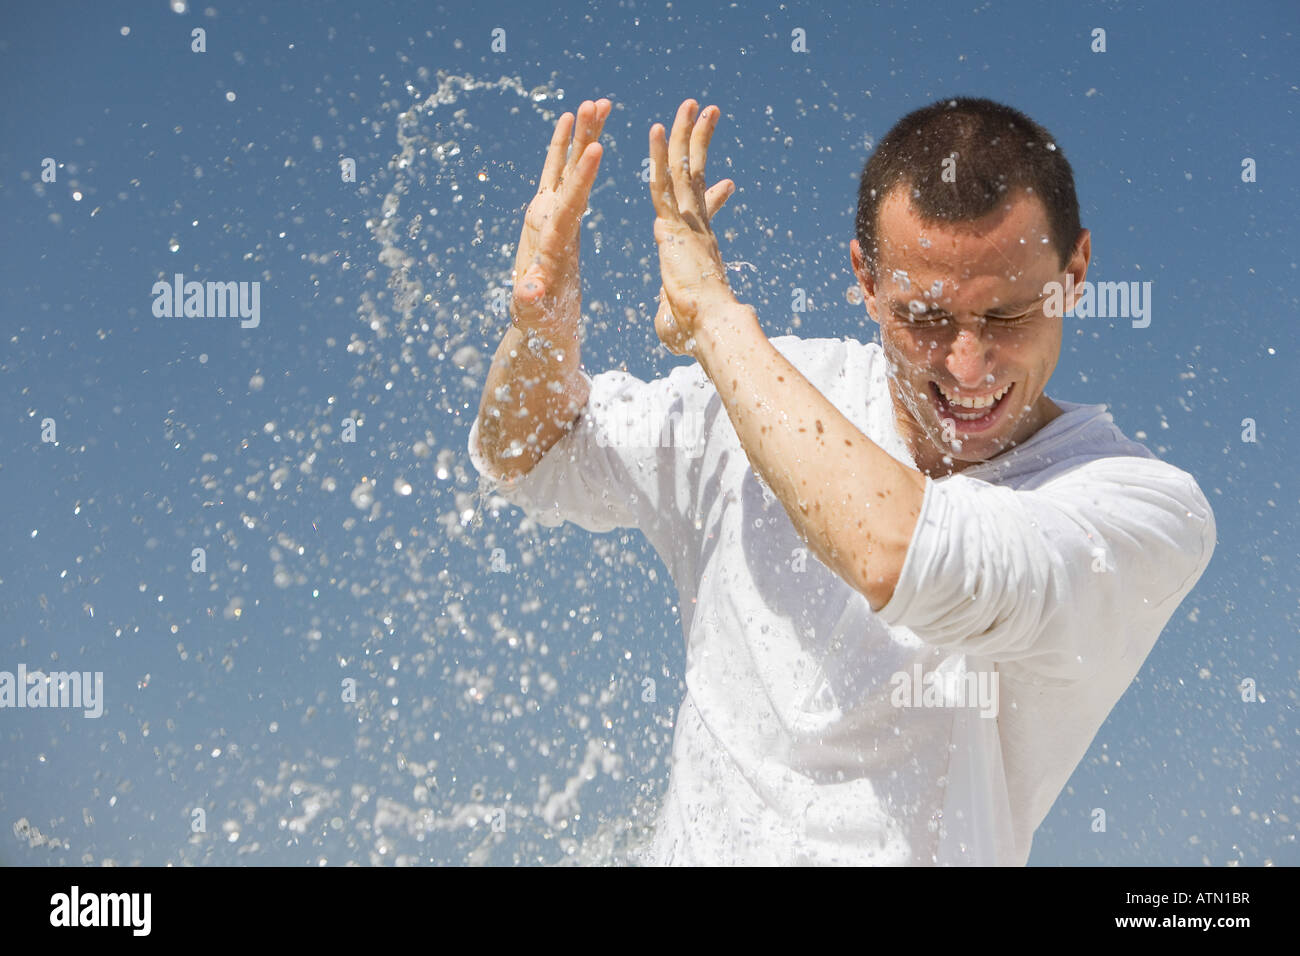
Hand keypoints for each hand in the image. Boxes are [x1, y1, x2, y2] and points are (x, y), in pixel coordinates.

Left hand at [511, 98, 611, 332]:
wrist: (534, 329)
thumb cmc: (541, 327)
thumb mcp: (536, 316)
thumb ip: (531, 303)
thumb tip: (527, 292)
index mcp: (549, 240)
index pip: (567, 202)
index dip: (581, 176)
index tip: (596, 147)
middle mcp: (545, 222)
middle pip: (564, 172)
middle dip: (580, 139)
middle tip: (594, 103)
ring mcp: (547, 218)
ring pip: (565, 168)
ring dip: (581, 136)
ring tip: (596, 103)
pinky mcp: (554, 221)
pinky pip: (565, 180)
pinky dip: (574, 156)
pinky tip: (584, 136)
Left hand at [648, 99, 740, 354]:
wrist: (712, 329)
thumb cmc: (698, 335)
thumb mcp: (675, 321)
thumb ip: (667, 312)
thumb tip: (666, 316)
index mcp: (700, 247)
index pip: (706, 212)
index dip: (716, 195)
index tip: (729, 183)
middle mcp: (698, 229)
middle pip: (697, 177)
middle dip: (701, 144)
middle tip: (707, 115)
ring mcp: (688, 224)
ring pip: (684, 170)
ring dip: (686, 134)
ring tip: (691, 103)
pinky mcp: (674, 227)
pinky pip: (663, 183)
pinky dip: (661, 155)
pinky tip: (658, 128)